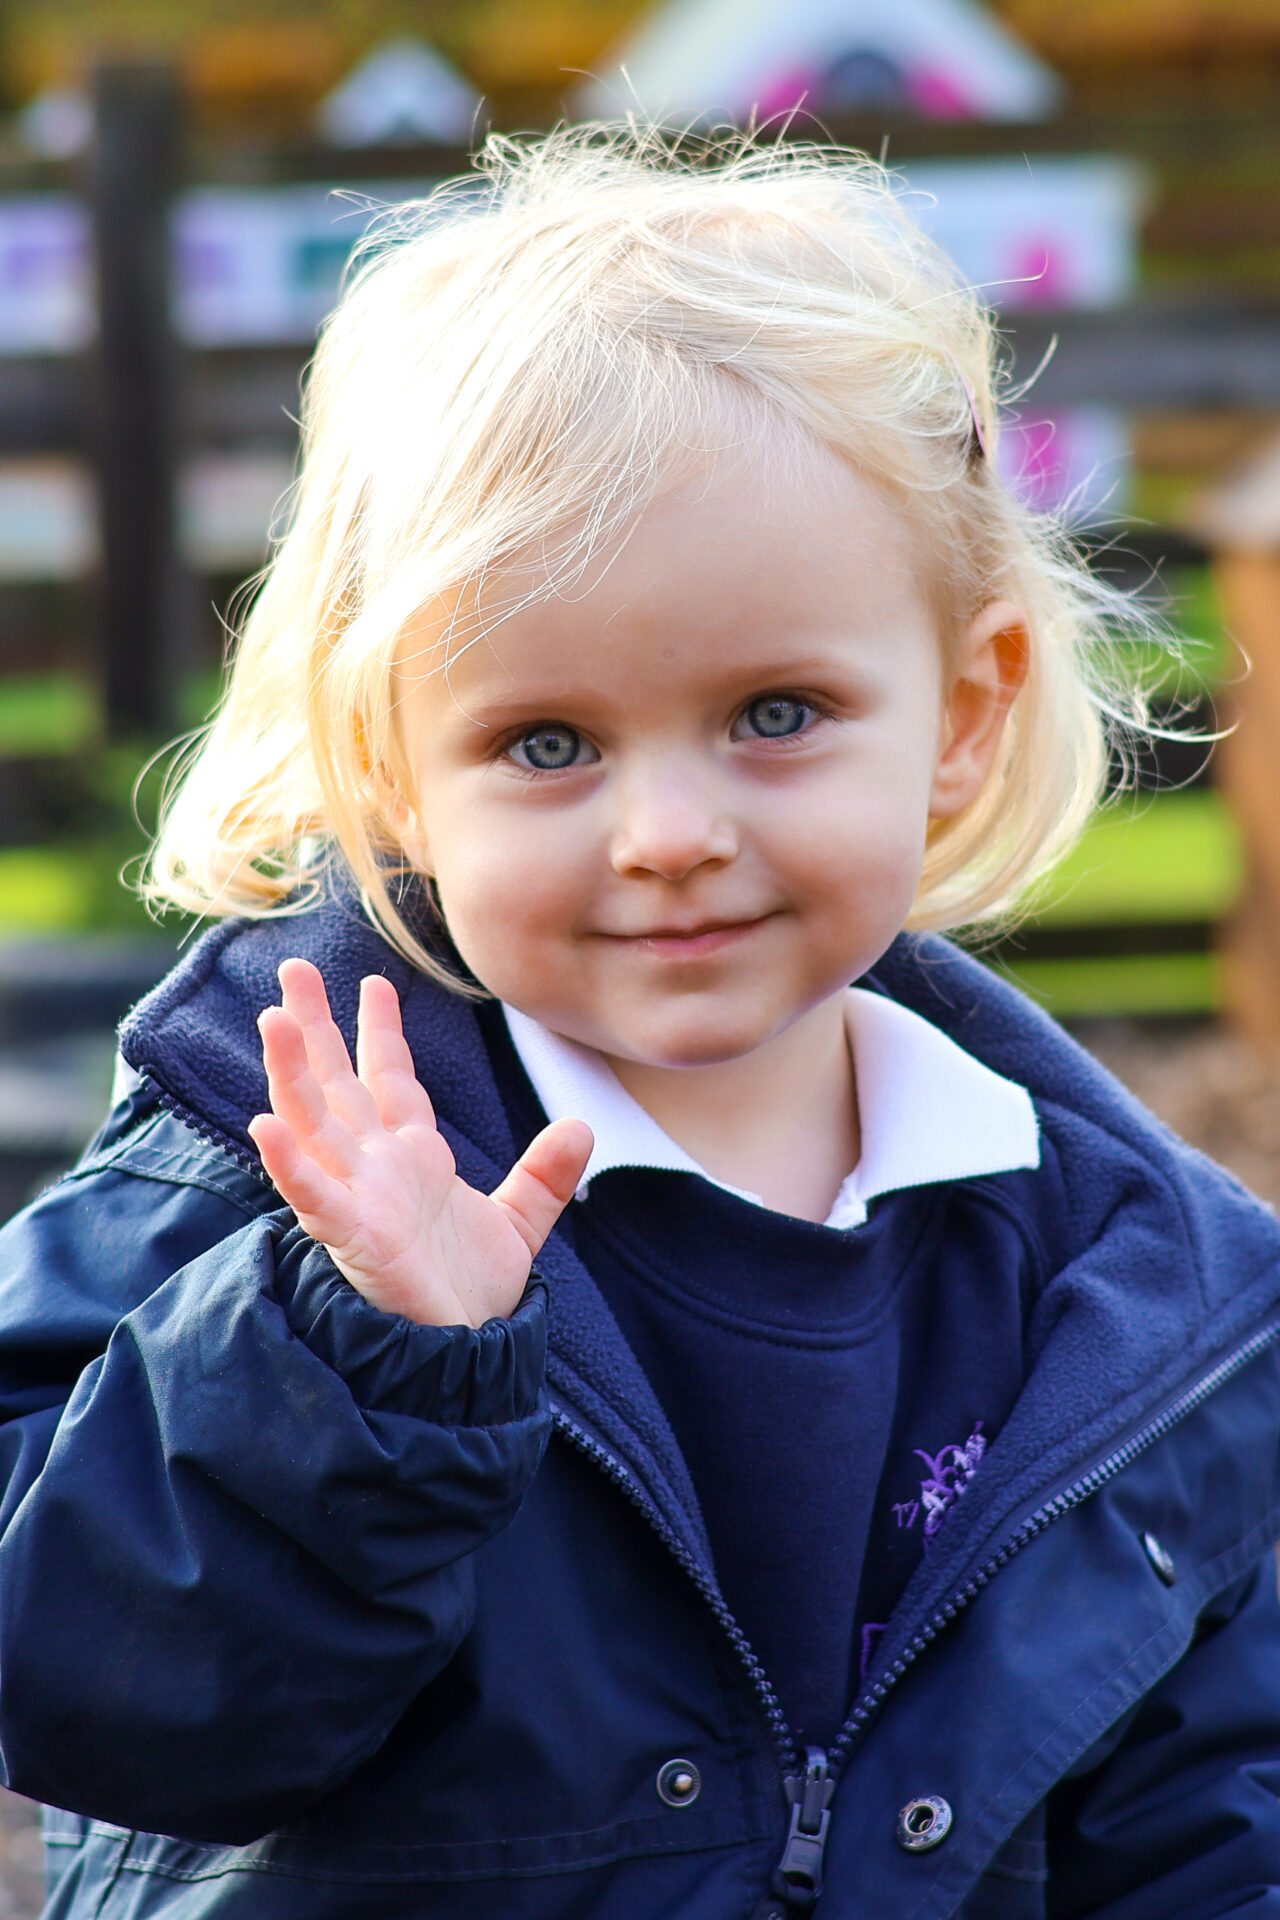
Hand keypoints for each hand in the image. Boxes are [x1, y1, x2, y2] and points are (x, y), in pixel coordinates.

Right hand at [248, 959, 591, 1327]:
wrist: (463, 1356)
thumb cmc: (470, 1292)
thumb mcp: (519, 1223)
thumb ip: (545, 1175)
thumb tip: (582, 1126)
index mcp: (413, 1158)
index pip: (389, 1081)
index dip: (380, 1033)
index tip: (373, 985)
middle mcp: (376, 1168)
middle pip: (337, 1084)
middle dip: (315, 1028)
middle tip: (293, 968)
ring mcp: (358, 1198)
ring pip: (314, 1124)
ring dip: (292, 1074)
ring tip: (275, 1020)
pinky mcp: (351, 1238)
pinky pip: (312, 1195)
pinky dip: (289, 1163)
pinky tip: (265, 1125)